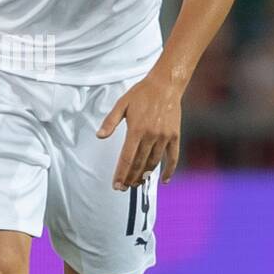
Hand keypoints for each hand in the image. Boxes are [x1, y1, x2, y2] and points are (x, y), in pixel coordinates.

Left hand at [97, 70, 181, 188]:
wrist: (165, 85)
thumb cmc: (142, 94)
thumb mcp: (122, 104)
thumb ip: (110, 122)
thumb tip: (99, 136)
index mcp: (136, 129)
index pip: (126, 158)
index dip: (121, 173)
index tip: (117, 185)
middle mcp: (151, 136)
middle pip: (139, 163)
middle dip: (130, 178)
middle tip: (124, 188)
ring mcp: (164, 137)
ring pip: (154, 162)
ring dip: (145, 175)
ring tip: (137, 183)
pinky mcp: (174, 136)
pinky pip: (173, 157)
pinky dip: (169, 170)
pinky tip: (164, 180)